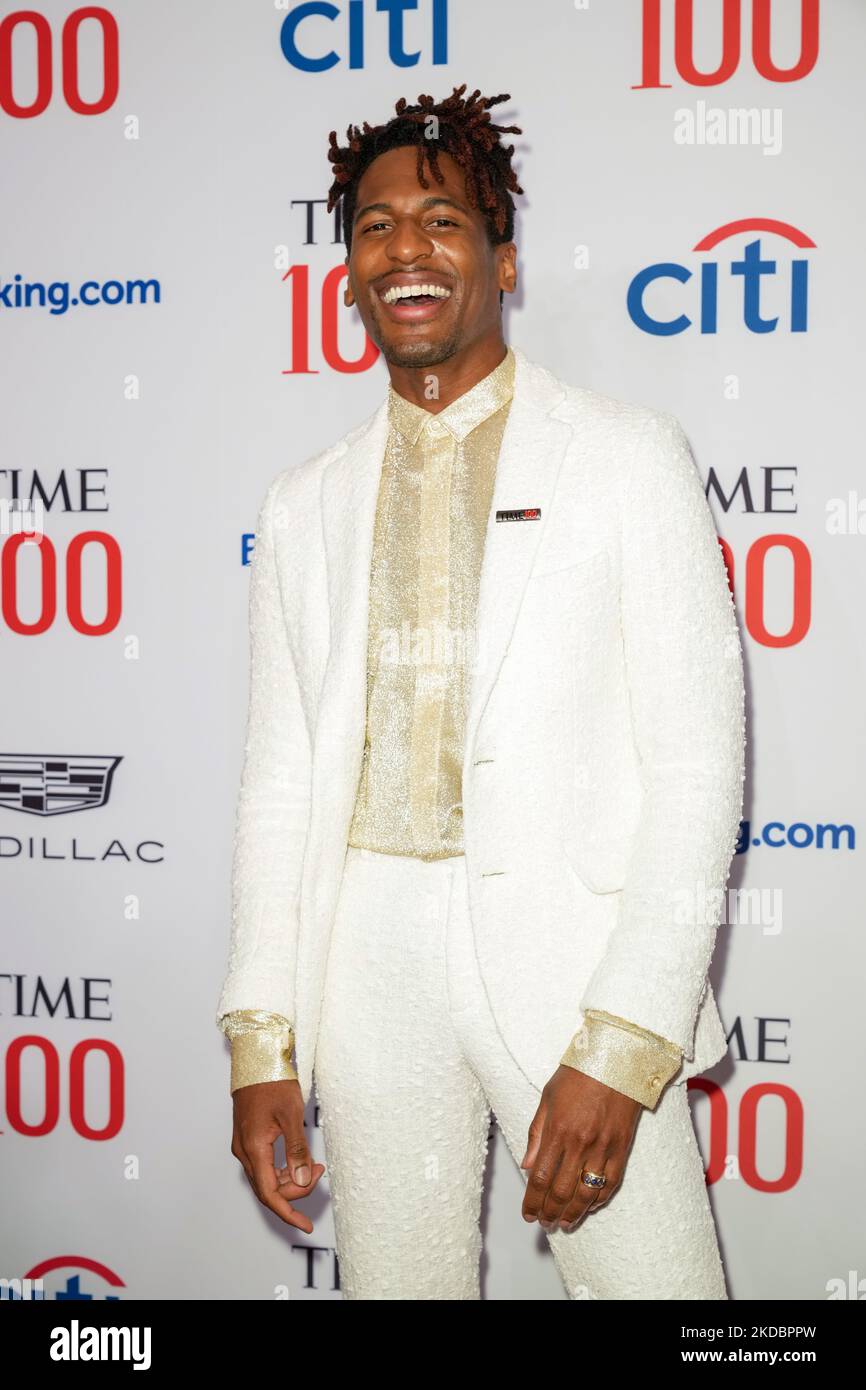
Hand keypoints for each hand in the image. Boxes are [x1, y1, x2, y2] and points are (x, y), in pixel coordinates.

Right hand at [230, 1079, 324, 1232]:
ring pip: (265, 1179)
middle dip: (295, 1191)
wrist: (256, 1061)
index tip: (305, 1226)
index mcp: (254, 1147)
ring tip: (314, 1165)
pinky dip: (281, 1170)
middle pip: (268, 1189)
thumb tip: (303, 1180)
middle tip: (319, 1173)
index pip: (269, 1193)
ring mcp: (243, 1146)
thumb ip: (297, 1150)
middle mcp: (244, 1151)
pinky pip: (262, 1166)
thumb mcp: (292, 1115)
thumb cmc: (273, 1082)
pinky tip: (296, 1161)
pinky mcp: (247, 1140)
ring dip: (289, 1180)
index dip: (288, 1213)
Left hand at [520, 1065, 640, 1232]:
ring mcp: (603, 1147)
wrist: (616, 1060)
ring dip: (573, 1213)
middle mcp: (580, 1143)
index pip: (541, 1177)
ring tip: (564, 1223)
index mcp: (558, 1130)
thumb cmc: (579, 1074)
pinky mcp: (622, 1147)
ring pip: (586, 1193)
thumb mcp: (547, 1097)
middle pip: (562, 1191)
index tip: (528, 1214)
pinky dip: (599, 1199)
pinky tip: (589, 1207)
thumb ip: (537, 1133)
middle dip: (550, 1212)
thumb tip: (527, 1165)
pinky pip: (610, 1182)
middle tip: (543, 1223)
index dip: (533, 1201)